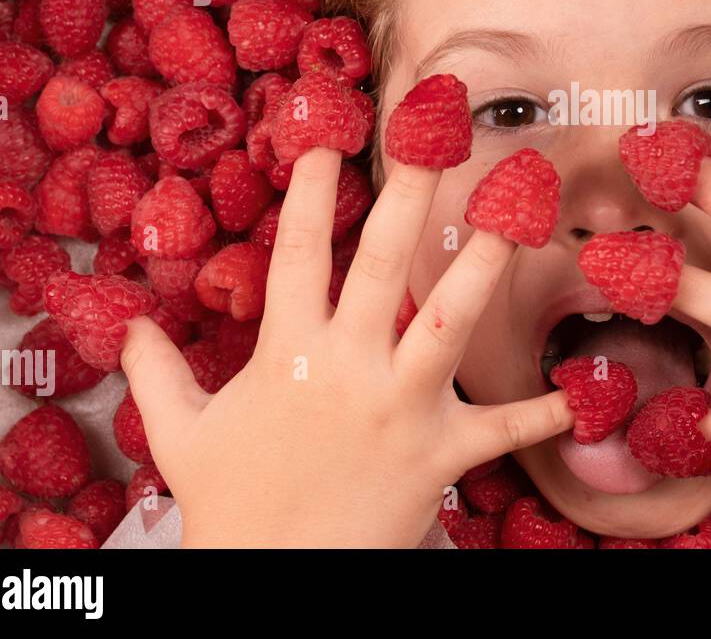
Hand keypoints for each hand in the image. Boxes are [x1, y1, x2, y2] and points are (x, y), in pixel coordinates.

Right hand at [120, 147, 572, 547]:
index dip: (308, 191)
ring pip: (450, 322)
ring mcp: (402, 407)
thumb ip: (156, 374)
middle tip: (436, 132)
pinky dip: (544, 412)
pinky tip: (584, 391)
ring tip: (519, 215)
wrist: (278, 579)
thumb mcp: (181, 437)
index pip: (297, 254)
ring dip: (485, 266)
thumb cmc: (233, 505)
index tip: (324, 134)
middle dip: (409, 190)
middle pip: (383, 262)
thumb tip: (126, 328)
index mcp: (289, 355)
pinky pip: (502, 428)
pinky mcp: (441, 453)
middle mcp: (350, 368)